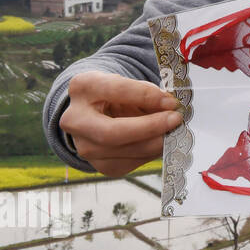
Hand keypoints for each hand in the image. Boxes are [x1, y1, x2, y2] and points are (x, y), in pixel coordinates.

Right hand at [59, 72, 183, 176]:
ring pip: (123, 151)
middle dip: (148, 127)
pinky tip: (162, 142)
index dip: (145, 96)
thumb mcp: (131, 84)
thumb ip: (148, 93)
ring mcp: (83, 146)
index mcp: (84, 87)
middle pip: (111, 132)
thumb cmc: (120, 94)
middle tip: (175, 120)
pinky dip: (151, 153)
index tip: (170, 101)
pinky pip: (130, 162)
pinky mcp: (100, 165)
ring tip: (174, 132)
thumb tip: (169, 106)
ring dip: (155, 143)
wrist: (99, 113)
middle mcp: (75, 120)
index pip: (115, 90)